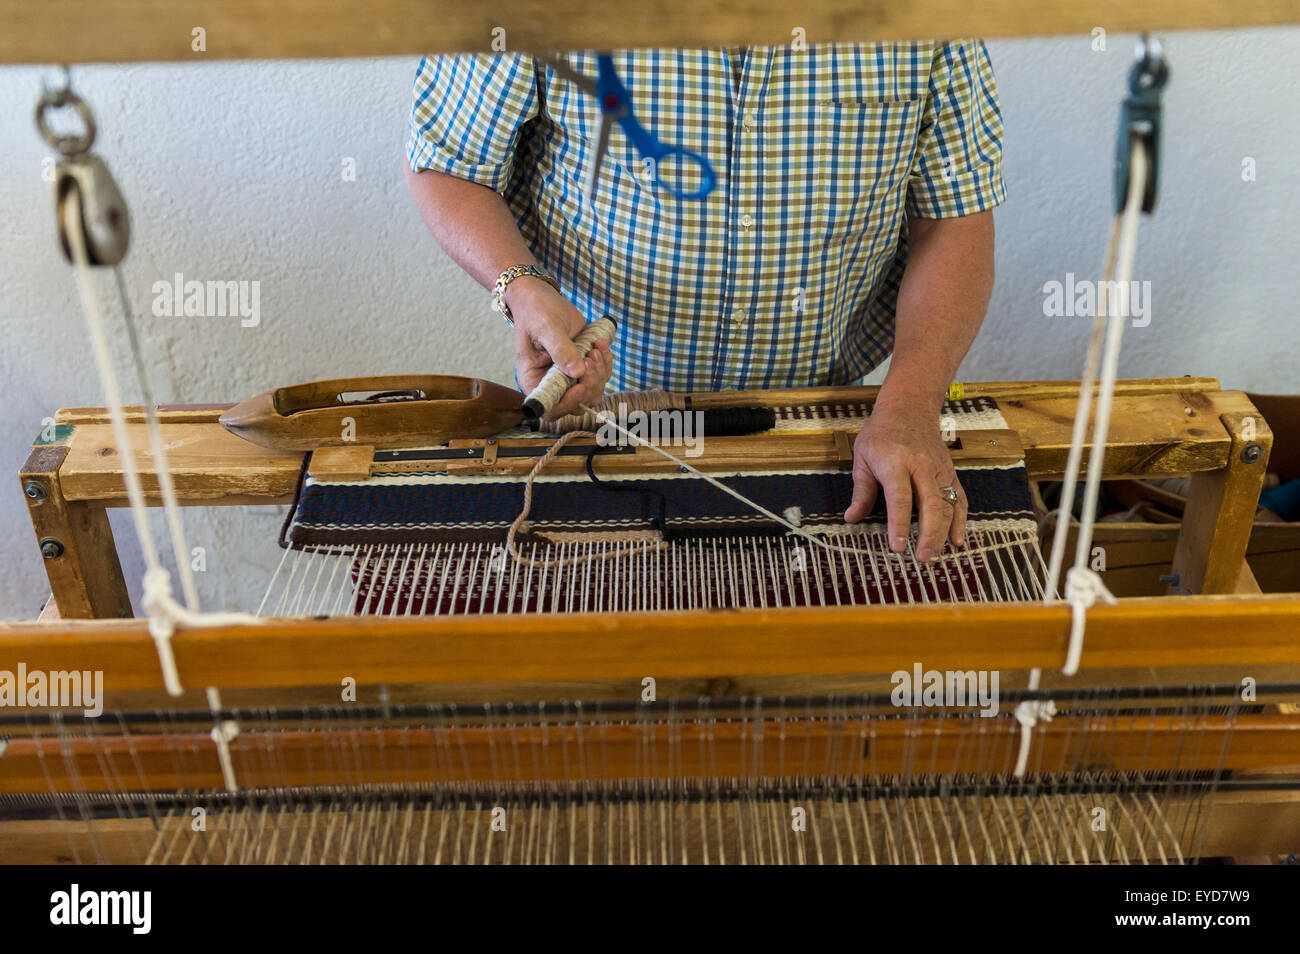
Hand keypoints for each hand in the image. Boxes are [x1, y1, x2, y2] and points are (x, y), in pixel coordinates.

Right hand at [507, 277, 613, 419]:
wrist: (543, 299)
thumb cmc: (536, 312)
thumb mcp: (546, 328)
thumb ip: (561, 350)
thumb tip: (577, 372)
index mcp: (533, 380)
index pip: (550, 407)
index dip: (567, 403)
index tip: (580, 386)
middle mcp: (551, 383)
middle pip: (577, 403)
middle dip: (589, 383)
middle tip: (590, 356)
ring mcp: (568, 376)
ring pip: (592, 391)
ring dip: (600, 372)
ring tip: (595, 347)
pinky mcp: (583, 366)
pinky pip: (600, 375)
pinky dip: (605, 362)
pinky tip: (600, 343)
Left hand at [843, 396, 966, 561]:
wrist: (909, 407)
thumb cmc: (881, 433)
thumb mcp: (862, 458)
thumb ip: (861, 491)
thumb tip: (851, 518)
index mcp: (895, 462)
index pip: (899, 498)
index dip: (899, 524)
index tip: (898, 546)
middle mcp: (922, 466)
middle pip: (931, 504)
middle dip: (928, 534)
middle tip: (922, 558)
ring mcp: (940, 469)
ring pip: (948, 504)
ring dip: (944, 532)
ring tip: (935, 555)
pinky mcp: (950, 473)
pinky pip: (960, 498)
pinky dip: (961, 521)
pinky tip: (957, 541)